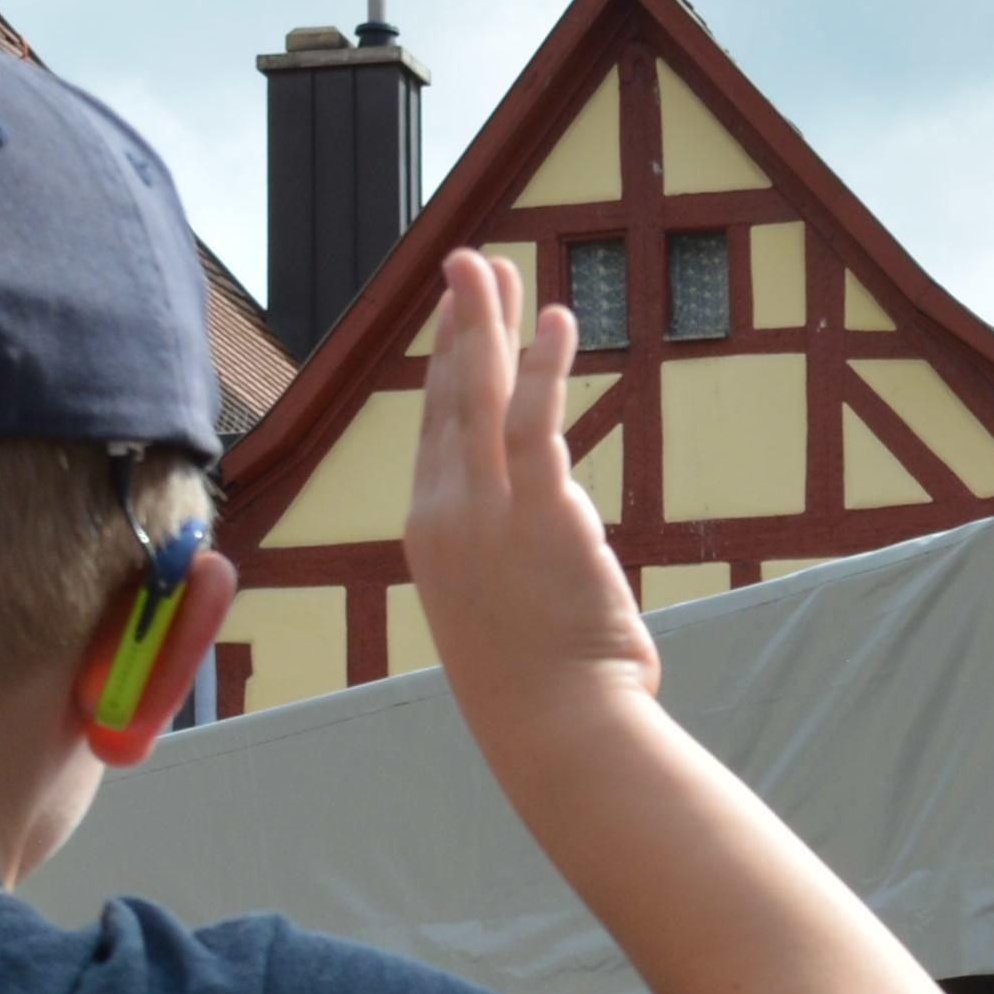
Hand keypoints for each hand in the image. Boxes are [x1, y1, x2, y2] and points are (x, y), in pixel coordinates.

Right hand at [401, 248, 657, 760]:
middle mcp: (445, 514)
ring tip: (501, 267)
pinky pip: (537, 418)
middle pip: (447, 398)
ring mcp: (487, 510)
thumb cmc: (542, 690)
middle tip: (464, 264)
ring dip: (491, 323)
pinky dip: (544, 364)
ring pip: (482, 394)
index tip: (451, 322)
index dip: (440, 370)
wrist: (555, 728)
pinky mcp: (540, 511)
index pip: (433, 433)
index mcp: (430, 536)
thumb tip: (563, 531)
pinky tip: (554, 320)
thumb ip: (521, 559)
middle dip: (457, 324)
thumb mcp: (508, 615)